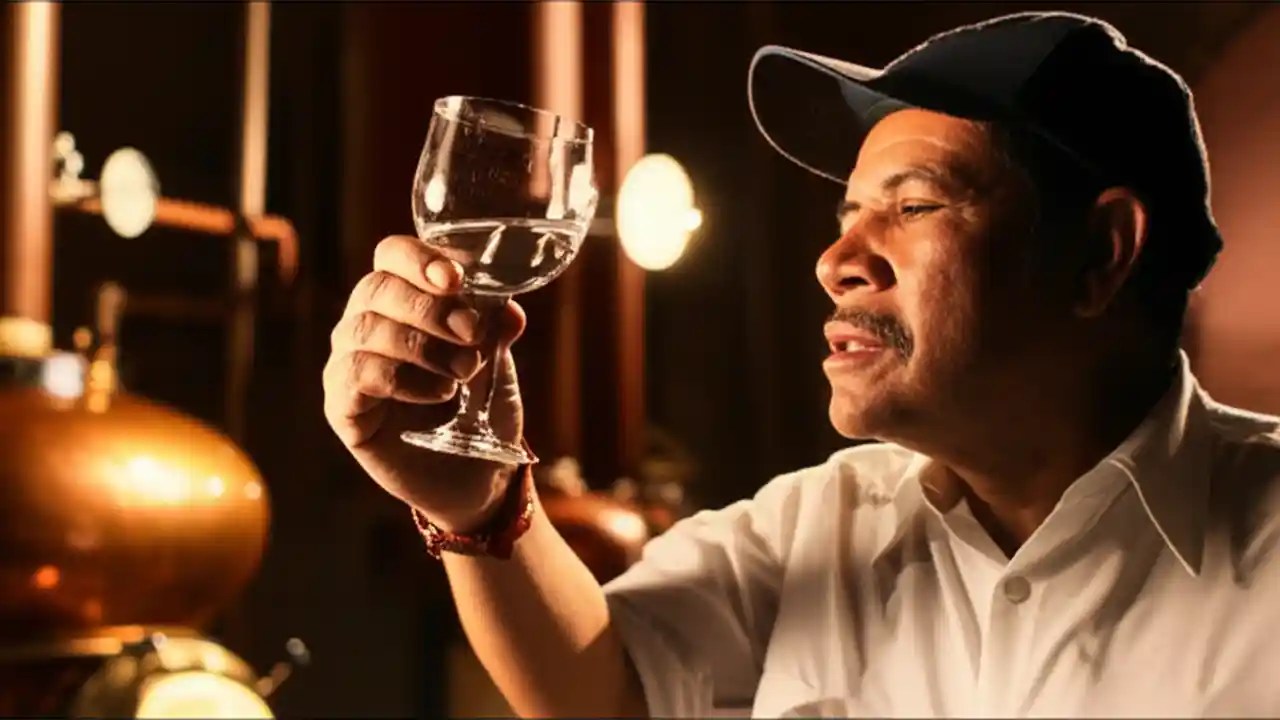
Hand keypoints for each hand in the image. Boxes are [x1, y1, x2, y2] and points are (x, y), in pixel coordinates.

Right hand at [323, 235, 527, 531]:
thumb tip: (509, 309)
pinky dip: (404, 379)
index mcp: (402, 300)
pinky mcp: (342, 405)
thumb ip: (496, 334)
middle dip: (431, 308)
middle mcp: (366, 323)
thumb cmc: (481, 414)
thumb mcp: (499, 368)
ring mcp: (348, 363)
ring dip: (423, 346)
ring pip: (366, 329)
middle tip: (472, 335)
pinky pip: (359, 374)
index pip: (391, 255)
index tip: (455, 279)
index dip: (418, 258)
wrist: (475, 480)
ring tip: (464, 374)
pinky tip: (438, 395)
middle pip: (377, 288)